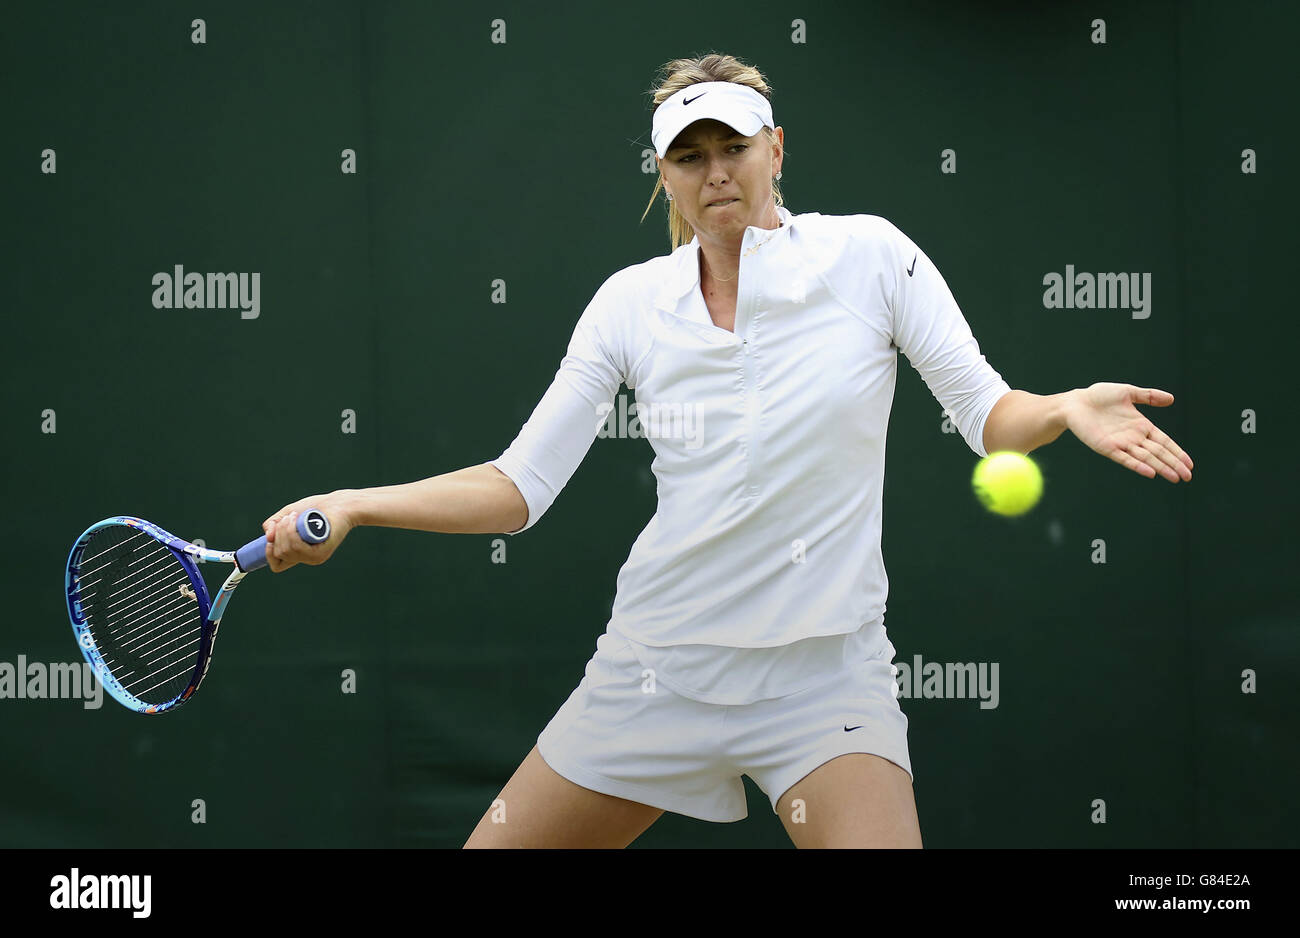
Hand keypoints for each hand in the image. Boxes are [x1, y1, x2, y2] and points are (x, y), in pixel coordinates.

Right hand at [261, 490, 355, 572]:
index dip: (268, 554)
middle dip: (278, 533)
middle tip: (289, 517)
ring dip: (284, 530)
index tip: (270, 538)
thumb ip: (274, 524)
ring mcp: (314, 557)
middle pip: (279, 554)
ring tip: (294, 516)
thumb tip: (269, 538)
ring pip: (286, 550)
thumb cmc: (315, 508)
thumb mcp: (288, 514)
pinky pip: (297, 547)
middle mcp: (306, 558)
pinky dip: (292, 533)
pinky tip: (297, 520)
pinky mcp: (321, 552)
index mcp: (298, 552)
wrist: (338, 503)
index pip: (277, 566)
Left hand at [1065, 383, 1192, 482]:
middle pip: (1158, 453)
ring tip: (1175, 478)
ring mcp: (1121, 444)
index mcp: (1141, 425)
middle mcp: (1133, 437)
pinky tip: (1150, 473)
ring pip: (1145, 458)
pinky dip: (1138, 466)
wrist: (1076, 402)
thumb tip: (1172, 399)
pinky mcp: (1107, 447)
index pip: (1164, 442)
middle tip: (1188, 477)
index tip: (1190, 464)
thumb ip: (1149, 396)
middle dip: (1174, 464)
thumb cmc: (1099, 396)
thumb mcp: (1128, 393)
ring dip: (1161, 468)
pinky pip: (1125, 459)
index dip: (1177, 452)